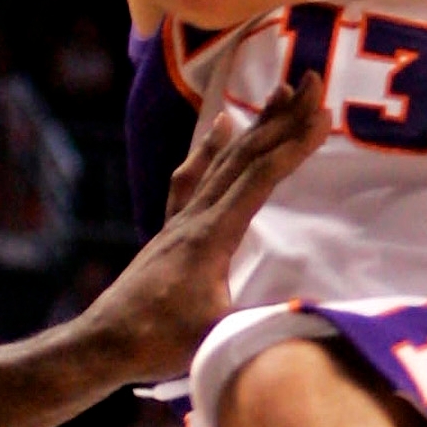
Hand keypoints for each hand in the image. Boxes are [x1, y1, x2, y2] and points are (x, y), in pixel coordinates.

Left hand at [80, 75, 327, 383]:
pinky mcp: (173, 231)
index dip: (293, 146)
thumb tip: (318, 312)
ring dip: (255, 124)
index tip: (323, 116)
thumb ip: (265, 320)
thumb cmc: (158, 344)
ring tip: (278, 92)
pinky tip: (221, 127)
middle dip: (280, 117)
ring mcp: (180, 221)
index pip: (258, 179)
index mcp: (211, 236)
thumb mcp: (219, 336)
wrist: (103, 344)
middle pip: (243, 155)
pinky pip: (195, 176)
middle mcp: (194, 217)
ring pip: (222, 160)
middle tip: (310, 81)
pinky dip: (212, 147)